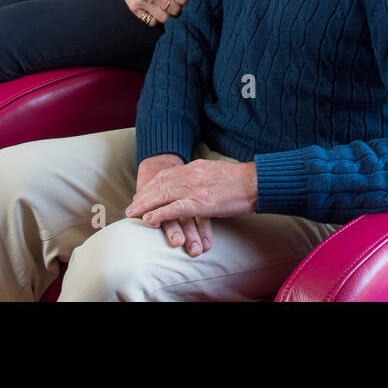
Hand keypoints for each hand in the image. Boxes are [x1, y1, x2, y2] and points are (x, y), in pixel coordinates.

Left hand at [126, 159, 256, 253]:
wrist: (256, 182)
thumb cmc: (241, 180)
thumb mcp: (217, 172)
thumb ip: (203, 175)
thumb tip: (196, 182)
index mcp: (195, 167)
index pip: (166, 174)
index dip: (152, 185)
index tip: (142, 193)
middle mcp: (191, 175)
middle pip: (159, 184)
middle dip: (143, 196)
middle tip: (131, 206)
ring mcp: (195, 189)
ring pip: (162, 195)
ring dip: (145, 205)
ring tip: (132, 214)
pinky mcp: (200, 203)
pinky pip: (174, 209)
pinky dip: (159, 214)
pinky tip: (148, 220)